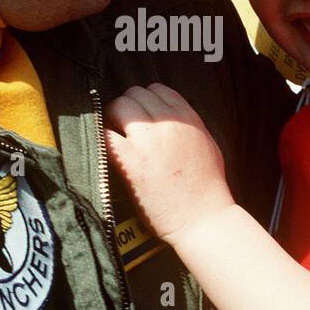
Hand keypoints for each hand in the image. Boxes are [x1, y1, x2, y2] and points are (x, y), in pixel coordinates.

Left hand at [105, 84, 234, 244]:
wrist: (204, 220)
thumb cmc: (208, 189)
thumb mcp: (207, 144)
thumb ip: (188, 125)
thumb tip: (167, 116)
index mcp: (188, 118)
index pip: (157, 89)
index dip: (145, 101)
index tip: (141, 116)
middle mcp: (168, 124)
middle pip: (134, 94)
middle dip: (126, 109)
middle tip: (124, 128)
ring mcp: (149, 141)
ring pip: (118, 106)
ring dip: (112, 119)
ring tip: (115, 137)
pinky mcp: (131, 162)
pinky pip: (105, 135)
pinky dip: (101, 137)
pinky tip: (106, 149)